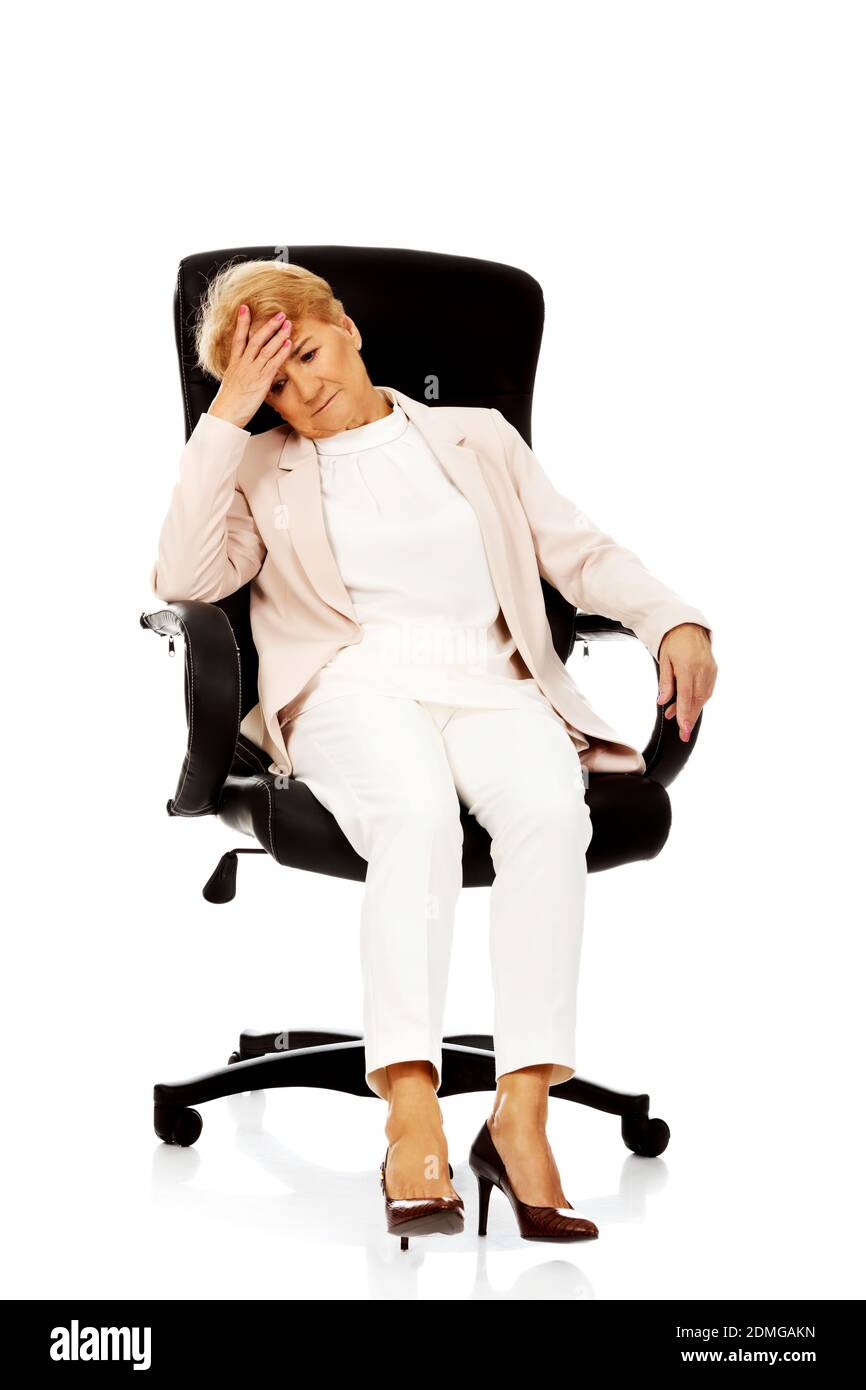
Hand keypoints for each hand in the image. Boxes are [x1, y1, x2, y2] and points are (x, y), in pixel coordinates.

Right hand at [207, 306, 294, 428]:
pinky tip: (288, 344)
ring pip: (266, 348)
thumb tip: (247, 371)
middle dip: (268, 325)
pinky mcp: (261, 380)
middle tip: (279, 314)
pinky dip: (281, 352)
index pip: (238, 338)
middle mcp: (243, 364)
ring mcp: (252, 371)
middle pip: (256, 339)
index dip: (242, 322)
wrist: (225, 414)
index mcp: (235, 363)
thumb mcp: (232, 383)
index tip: (245, 307)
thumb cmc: (229, 402)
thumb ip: (241, 373)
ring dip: (278, 335)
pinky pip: (272, 363)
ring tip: (288, 324)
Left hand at [656, 624, 716, 741]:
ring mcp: (710, 670)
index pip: (686, 695)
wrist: (689, 626)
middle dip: (690, 718)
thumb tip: (662, 701)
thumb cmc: (673, 642)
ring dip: (693, 710)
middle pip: (697, 700)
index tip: (683, 728)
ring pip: (703, 697)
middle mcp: (702, 670)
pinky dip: (698, 701)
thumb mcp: (664, 660)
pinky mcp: (714, 670)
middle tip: (684, 734)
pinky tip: (688, 706)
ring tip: (680, 720)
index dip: (684, 713)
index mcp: (687, 666)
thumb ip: (665, 682)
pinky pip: (707, 690)